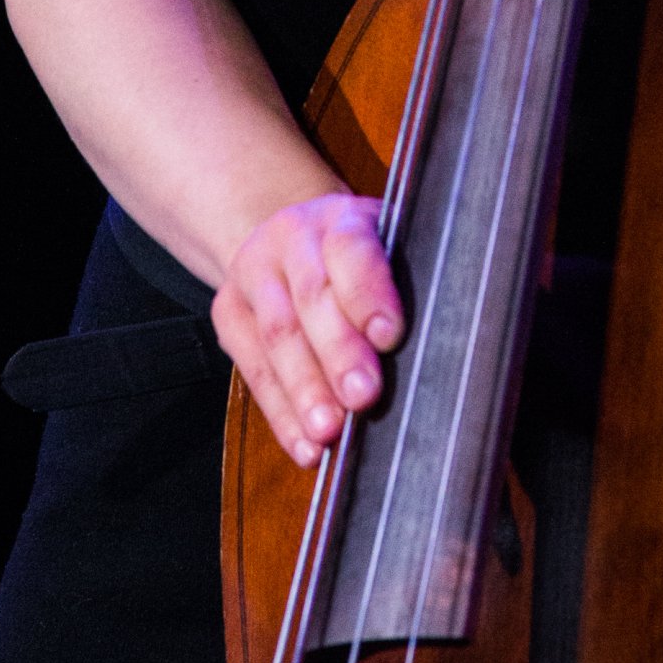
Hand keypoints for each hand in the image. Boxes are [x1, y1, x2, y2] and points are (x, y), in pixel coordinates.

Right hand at [212, 190, 405, 466]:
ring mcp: (253, 271)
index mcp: (341, 216)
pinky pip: (252, 368)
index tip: (390, 336)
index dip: (369, 292)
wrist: (292, 242)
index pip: (352, 247)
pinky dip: (280, 414)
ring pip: (278, 334)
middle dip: (339, 351)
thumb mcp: (386, 252)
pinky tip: (305, 446)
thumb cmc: (361, 262)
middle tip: (364, 397)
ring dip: (304, 389)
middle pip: (313, 296)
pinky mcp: (228, 311)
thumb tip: (434, 355)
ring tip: (328, 432)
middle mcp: (292, 235)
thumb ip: (402, 289)